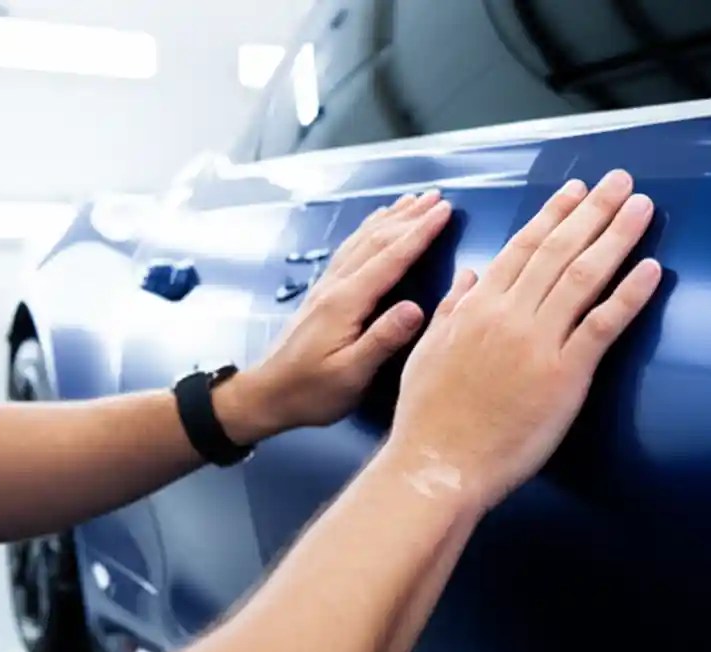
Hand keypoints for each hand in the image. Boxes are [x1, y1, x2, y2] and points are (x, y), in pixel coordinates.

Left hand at [217, 191, 452, 443]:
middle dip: (410, 217)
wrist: (267, 394)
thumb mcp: (350, 375)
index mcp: (346, 303)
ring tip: (413, 200)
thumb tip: (416, 309)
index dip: (420, 233)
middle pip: (377, 241)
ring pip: (363, 240)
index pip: (390, 259)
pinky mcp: (323, 293)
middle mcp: (336, 286)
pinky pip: (350, 250)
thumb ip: (382, 340)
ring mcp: (327, 287)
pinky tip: (376, 225)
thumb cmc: (310, 392)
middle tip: (438, 197)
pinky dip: (368, 230)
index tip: (444, 212)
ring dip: (391, 218)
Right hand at [383, 170, 661, 510]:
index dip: (554, 214)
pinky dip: (629, 293)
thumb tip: (468, 276)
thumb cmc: (429, 417)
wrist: (437, 465)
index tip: (577, 190)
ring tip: (640, 207)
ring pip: (584, 276)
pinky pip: (603, 325)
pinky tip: (651, 268)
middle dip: (593, 211)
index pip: (523, 246)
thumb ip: (452, 309)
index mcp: (477, 306)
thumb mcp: (429, 351)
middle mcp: (509, 314)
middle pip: (559, 250)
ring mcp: (539, 342)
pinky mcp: (565, 375)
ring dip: (616, 237)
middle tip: (620, 181)